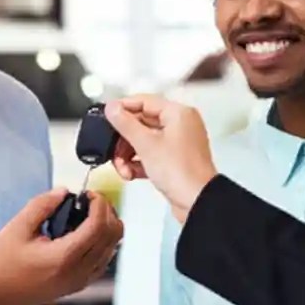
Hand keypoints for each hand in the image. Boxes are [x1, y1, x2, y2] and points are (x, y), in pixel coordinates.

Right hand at [0, 188, 123, 304]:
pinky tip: (88, 233)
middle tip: (91, 201)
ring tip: (90, 214)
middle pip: (111, 237)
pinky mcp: (78, 286)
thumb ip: (42, 205)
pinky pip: (103, 262)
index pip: (98, 226)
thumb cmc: (3, 261)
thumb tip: (63, 191)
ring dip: (107, 228)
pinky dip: (103, 244)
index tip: (89, 193)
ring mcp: (80, 282)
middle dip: (107, 213)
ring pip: (111, 250)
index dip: (100, 205)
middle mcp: (78, 272)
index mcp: (64, 257)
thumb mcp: (18, 227)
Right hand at [104, 95, 218, 222]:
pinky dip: (138, 163)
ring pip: (143, 141)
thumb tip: (112, 107)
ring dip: (128, 154)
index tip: (107, 115)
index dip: (123, 108)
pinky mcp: (174, 161)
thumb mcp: (146, 145)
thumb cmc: (182, 173)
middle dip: (124, 139)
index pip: (144, 101)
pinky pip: (150, 155)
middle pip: (142, 123)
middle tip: (112, 149)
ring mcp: (177, 144)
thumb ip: (125, 123)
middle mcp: (180, 126)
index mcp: (178, 114)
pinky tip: (131, 174)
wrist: (197, 203)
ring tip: (122, 167)